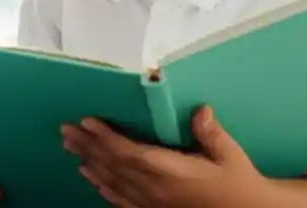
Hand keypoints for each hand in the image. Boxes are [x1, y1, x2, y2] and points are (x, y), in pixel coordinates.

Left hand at [61, 105, 272, 206]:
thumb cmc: (240, 184)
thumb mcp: (230, 156)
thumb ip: (210, 133)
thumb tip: (199, 109)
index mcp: (172, 173)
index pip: (130, 153)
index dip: (106, 138)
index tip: (87, 121)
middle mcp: (156, 190)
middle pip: (113, 165)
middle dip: (88, 146)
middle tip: (65, 129)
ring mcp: (152, 204)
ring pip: (112, 182)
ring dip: (89, 162)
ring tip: (69, 145)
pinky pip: (121, 200)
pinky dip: (101, 187)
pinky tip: (88, 176)